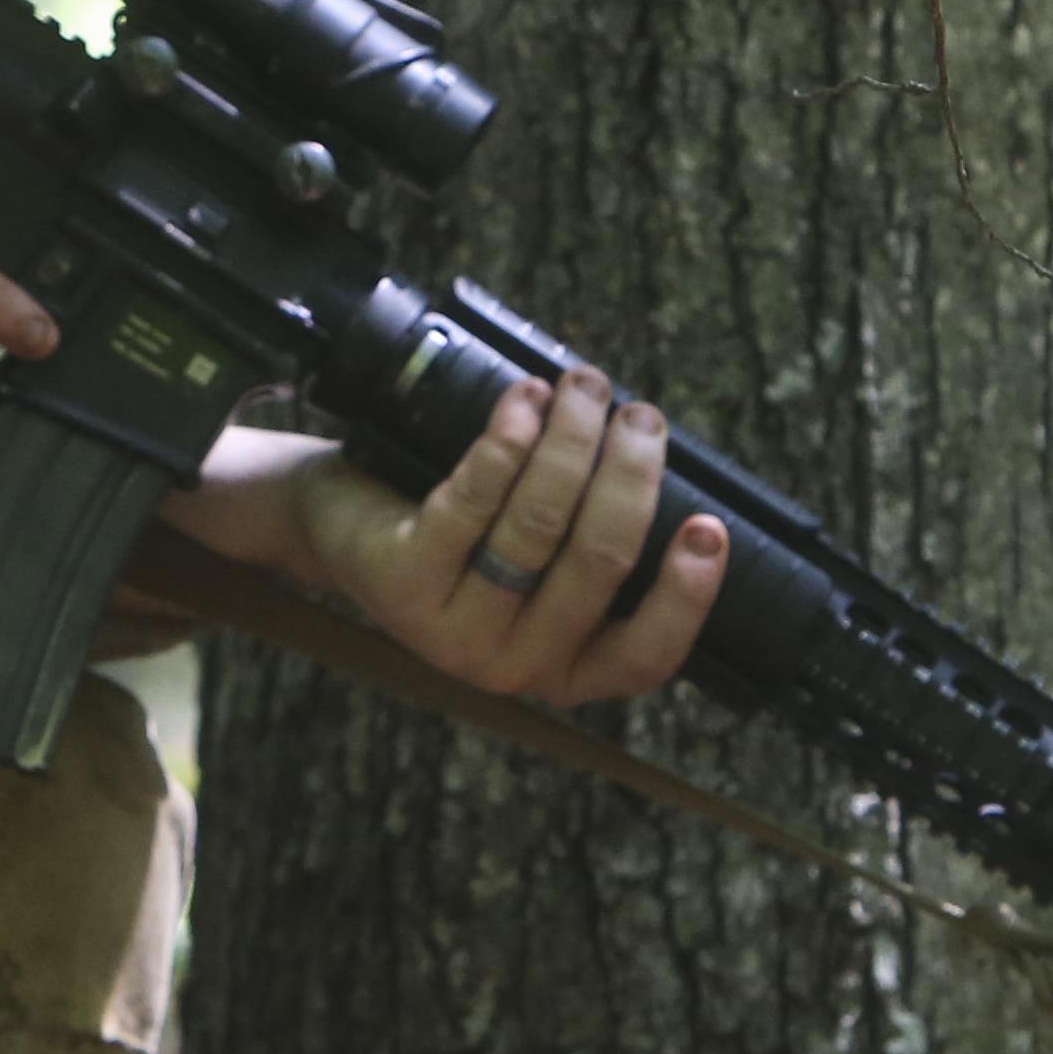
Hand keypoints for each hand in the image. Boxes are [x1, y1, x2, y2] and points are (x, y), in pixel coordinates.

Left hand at [290, 362, 721, 705]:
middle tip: (641, 414)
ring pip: (538, 526)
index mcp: (569, 667)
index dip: (687, 593)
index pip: (647, 656)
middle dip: (630, 475)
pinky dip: (508, 440)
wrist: (343, 530)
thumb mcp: (540, 563)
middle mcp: (516, 666)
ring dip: (572, 440)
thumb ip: (598, 541)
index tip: (709, 524)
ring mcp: (455, 633)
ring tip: (585, 386)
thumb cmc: (466, 539)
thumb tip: (664, 466)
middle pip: (597, 564)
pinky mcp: (405, 583)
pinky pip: (472, 502)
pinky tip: (526, 398)